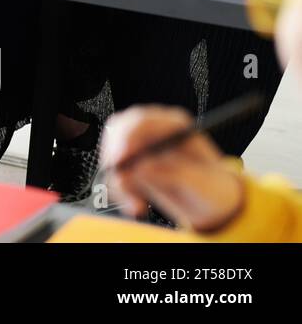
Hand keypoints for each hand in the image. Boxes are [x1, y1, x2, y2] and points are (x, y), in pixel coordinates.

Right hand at [101, 105, 244, 231]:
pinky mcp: (129, 162)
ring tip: (137, 204)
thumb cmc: (212, 188)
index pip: (142, 120)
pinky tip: (136, 204)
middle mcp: (154, 131)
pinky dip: (118, 191)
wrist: (210, 202)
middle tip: (121, 183)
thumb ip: (175, 173)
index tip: (121, 158)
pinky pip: (112, 173)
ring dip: (118, 182)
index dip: (127, 137)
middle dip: (115, 160)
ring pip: (111, 154)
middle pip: (118, 132)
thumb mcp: (202, 183)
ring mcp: (139, 145)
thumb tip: (142, 167)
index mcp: (175, 125)